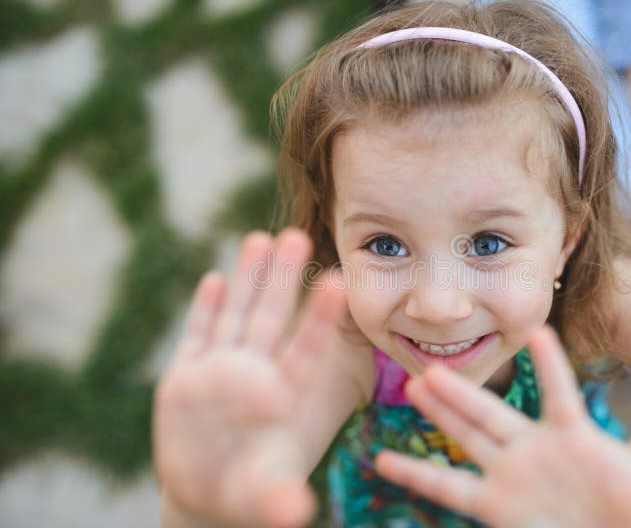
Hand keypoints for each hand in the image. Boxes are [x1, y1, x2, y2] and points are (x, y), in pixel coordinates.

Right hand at [154, 229, 345, 527]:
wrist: (208, 494)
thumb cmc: (247, 494)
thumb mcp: (262, 498)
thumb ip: (278, 500)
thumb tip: (295, 513)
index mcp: (282, 397)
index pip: (305, 350)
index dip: (319, 317)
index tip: (337, 282)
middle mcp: (254, 376)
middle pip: (272, 319)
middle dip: (284, 279)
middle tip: (299, 237)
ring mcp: (219, 373)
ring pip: (237, 315)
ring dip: (248, 278)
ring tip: (261, 238)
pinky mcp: (185, 380)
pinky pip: (198, 336)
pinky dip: (205, 308)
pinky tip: (216, 277)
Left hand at [375, 326, 630, 527]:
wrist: (630, 525)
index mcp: (497, 499)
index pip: (446, 485)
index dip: (415, 473)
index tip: (380, 461)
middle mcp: (512, 466)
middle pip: (466, 434)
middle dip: (439, 411)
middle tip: (410, 384)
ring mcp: (540, 448)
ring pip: (495, 414)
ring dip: (465, 394)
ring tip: (436, 369)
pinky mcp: (575, 435)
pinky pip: (560, 396)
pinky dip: (551, 366)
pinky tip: (538, 334)